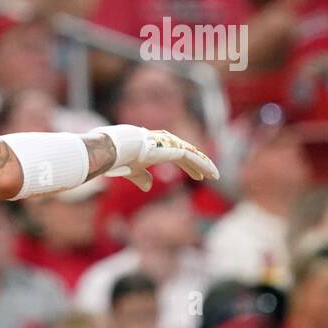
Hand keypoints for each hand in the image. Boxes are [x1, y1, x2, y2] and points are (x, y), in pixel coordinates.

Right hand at [90, 125, 219, 191]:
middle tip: (209, 175)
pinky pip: (191, 157)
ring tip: (215, 176)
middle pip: (186, 153)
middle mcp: (162, 141)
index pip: (176, 153)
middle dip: (198, 164)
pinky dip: (202, 164)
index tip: (197, 175)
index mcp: (153, 144)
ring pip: (191, 154)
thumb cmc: (116, 158)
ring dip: (204, 165)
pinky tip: (210, 173)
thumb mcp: (131, 170)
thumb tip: (148, 186)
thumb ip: (140, 177)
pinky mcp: (171, 149)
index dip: (189, 164)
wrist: (112, 150)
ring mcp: (167, 143)